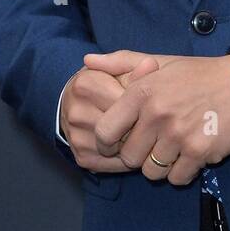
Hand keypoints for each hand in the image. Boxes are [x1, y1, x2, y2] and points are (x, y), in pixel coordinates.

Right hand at [60, 54, 159, 171]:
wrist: (80, 103)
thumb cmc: (108, 83)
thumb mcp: (121, 68)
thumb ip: (137, 65)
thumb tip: (151, 65)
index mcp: (85, 84)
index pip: (125, 102)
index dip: (143, 105)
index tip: (152, 103)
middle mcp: (76, 112)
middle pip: (123, 128)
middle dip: (141, 127)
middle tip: (153, 122)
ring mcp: (76, 137)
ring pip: (120, 149)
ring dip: (137, 145)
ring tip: (144, 133)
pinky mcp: (81, 157)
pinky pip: (114, 165)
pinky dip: (128, 158)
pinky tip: (133, 146)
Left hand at [84, 50, 229, 184]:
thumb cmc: (199, 74)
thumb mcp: (159, 61)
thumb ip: (121, 62)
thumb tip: (87, 60)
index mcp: (142, 92)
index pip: (105, 132)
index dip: (107, 143)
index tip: (117, 142)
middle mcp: (157, 114)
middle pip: (128, 157)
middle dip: (138, 155)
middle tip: (154, 144)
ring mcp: (179, 135)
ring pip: (151, 171)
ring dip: (161, 165)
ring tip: (174, 149)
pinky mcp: (200, 152)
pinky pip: (177, 178)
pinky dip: (182, 172)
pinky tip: (190, 155)